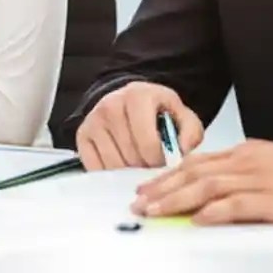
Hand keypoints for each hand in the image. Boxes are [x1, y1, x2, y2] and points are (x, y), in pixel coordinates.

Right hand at [76, 82, 202, 169]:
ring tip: (138, 166)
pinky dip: (109, 175)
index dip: (159, 161)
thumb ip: (190, 133)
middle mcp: (111, 105)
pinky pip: (94, 167)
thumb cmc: (156, 112)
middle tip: (152, 168)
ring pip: (112, 165)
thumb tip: (182, 152)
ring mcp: (93, 120)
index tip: (164, 163)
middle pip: (130, 156)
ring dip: (127, 174)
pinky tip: (121, 168)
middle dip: (144, 169)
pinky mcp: (82, 135)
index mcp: (138, 96)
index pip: (148, 142)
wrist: (127, 101)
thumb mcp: (181, 115)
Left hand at [131, 140, 272, 224]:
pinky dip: (213, 212)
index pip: (196, 162)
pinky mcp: (272, 201)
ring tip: (154, 211)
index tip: (146, 187)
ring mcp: (258, 180)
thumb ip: (241, 171)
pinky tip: (196, 219)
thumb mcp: (269, 163)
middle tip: (138, 202)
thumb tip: (213, 187)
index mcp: (244, 153)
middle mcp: (245, 163)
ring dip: (176, 199)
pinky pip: (236, 205)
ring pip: (206, 187)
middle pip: (193, 173)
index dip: (167, 175)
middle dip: (162, 188)